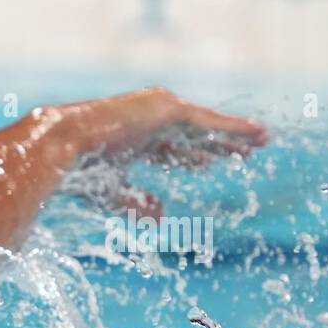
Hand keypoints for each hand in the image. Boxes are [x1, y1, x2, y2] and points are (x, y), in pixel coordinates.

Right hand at [71, 88, 267, 216]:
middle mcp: (145, 121)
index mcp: (129, 139)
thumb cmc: (79, 171)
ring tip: (262, 141)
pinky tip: (257, 133)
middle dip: (216, 144)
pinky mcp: (168, 109)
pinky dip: (234, 128)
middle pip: (190, 135)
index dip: (188, 157)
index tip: (206, 166)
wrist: (65, 146)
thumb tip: (161, 218)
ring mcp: (156, 111)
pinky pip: (209, 121)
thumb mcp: (113, 193)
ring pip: (204, 126)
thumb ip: (136, 203)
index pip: (166, 147)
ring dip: (233, 135)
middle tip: (243, 153)